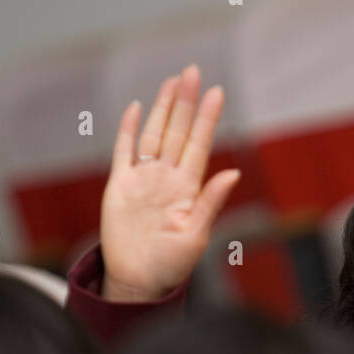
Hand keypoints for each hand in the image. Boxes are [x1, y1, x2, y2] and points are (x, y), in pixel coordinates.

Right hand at [100, 64, 240, 300]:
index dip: (208, 119)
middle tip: (194, 71)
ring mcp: (143, 179)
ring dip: (163, 108)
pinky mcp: (119, 186)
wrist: (137, 282)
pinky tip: (135, 107)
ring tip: (174, 81)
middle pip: (177, 131)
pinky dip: (127, 129)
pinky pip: (123, 151)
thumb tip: (234, 173)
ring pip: (153, 133)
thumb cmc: (171, 265)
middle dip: (186, 102)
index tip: (218, 92)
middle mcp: (167, 178)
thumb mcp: (196, 235)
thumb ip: (211, 202)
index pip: (199, 145)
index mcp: (188, 188)